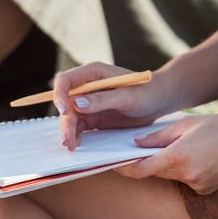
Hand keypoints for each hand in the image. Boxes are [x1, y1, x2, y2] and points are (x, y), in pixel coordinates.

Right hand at [53, 62, 169, 150]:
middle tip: (67, 138)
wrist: (158, 101)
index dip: (60, 94)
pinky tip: (76, 144)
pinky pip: (78, 125)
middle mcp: (86, 86)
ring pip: (69, 116)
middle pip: (65, 101)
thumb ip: (102, 99)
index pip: (65, 80)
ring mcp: (88, 102)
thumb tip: (76, 103)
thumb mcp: (126, 96)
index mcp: (93, 73)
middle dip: (65, 119)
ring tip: (71, 145)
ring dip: (67, 130)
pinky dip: (75, 135)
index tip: (64, 111)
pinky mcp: (92, 116)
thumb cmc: (146, 92)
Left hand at [118, 112, 217, 193]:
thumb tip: (136, 144)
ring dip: (165, 165)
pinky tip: (193, 155)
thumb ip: (159, 136)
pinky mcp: (207, 190)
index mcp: (179, 157)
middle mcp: (187, 176)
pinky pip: (186, 181)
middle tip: (133, 150)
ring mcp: (198, 186)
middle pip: (154, 173)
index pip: (141, 169)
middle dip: (144, 163)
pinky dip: (182, 170)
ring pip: (170, 177)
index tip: (111, 163)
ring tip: (171, 147)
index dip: (123, 168)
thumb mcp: (187, 123)